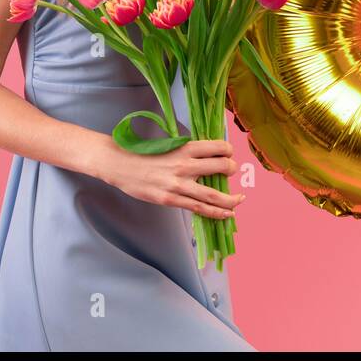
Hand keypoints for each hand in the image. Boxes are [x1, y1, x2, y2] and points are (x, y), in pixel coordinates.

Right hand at [99, 138, 244, 218]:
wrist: (120, 164)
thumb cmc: (143, 153)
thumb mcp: (169, 145)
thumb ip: (188, 151)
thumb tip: (209, 156)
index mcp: (186, 147)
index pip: (218, 147)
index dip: (229, 151)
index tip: (229, 155)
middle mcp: (186, 165)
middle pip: (222, 167)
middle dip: (232, 170)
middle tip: (232, 172)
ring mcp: (179, 184)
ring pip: (214, 194)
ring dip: (232, 199)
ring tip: (239, 200)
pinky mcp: (171, 199)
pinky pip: (200, 208)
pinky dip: (216, 213)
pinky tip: (226, 214)